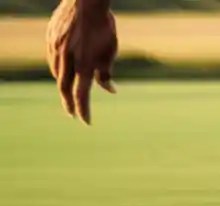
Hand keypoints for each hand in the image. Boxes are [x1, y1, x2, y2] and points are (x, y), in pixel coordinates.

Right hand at [46, 0, 117, 124]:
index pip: (82, 94)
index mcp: (84, 64)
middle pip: (64, 88)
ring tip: (70, 91)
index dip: (84, 110)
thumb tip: (109, 90)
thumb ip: (106, 72)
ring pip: (57, 73)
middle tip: (72, 113)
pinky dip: (58, 68)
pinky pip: (52, 59)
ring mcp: (55, 48)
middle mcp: (67, 59)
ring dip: (64, 84)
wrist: (86, 2)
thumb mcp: (110, 51)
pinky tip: (63, 69)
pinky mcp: (50, 39)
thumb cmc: (103, 26)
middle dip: (68, 103)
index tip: (86, 121)